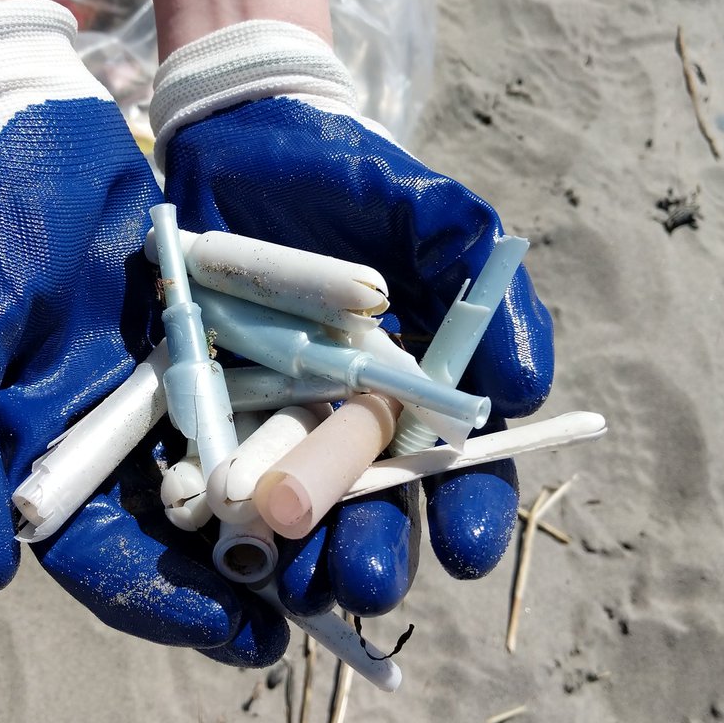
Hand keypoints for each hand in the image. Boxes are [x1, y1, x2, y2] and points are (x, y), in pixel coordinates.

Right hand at [0, 0, 285, 664]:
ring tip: (350, 552)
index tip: (244, 639)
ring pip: (233, 475)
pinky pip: (261, 398)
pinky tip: (358, 456)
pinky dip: (300, 431)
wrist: (36, 124)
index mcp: (44, 454)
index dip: (171, 607)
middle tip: (314, 611)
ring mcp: (163, 389)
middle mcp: (111, 436)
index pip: (107, 559)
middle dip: (244, 578)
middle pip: (182, 535)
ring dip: (286, 517)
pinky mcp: (208, 340)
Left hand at [151, 21, 554, 616]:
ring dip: (299, 558)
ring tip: (297, 582)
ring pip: (295, 515)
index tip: (467, 549)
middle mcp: (347, 421)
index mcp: (417, 389)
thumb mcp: (429, 214)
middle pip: (374, 510)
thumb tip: (523, 387)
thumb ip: (485, 285)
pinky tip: (221, 551)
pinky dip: (216, 522)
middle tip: (364, 580)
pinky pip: (211, 481)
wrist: (233, 141)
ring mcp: (272, 424)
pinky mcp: (200, 415)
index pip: (458, 471)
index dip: (470, 514)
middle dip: (375, 554)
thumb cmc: (345, 177)